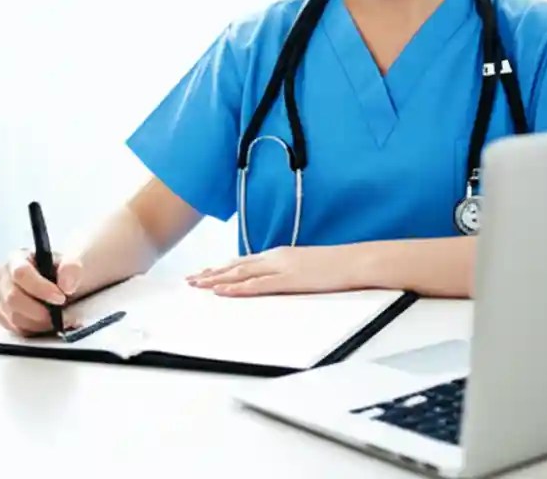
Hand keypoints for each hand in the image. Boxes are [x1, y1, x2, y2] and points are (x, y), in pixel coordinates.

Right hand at [0, 250, 83, 335]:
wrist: (62, 287)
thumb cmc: (64, 273)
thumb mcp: (74, 265)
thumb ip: (72, 269)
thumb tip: (66, 285)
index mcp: (17, 258)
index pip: (21, 273)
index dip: (41, 288)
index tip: (61, 298)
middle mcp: (2, 277)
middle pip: (13, 298)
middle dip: (41, 311)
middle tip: (61, 314)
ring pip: (14, 317)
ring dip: (40, 322)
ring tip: (58, 318)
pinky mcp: (1, 316)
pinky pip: (15, 329)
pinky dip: (35, 329)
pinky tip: (47, 322)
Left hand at [185, 245, 366, 296]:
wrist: (354, 261)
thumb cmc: (336, 266)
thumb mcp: (307, 267)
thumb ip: (289, 272)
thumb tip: (279, 281)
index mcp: (280, 254)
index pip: (244, 261)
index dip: (222, 267)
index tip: (205, 272)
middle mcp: (275, 257)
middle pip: (236, 265)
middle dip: (212, 273)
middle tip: (191, 280)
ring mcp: (280, 267)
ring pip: (240, 273)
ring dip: (216, 280)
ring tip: (197, 285)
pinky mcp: (288, 279)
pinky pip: (256, 285)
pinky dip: (236, 288)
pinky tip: (222, 291)